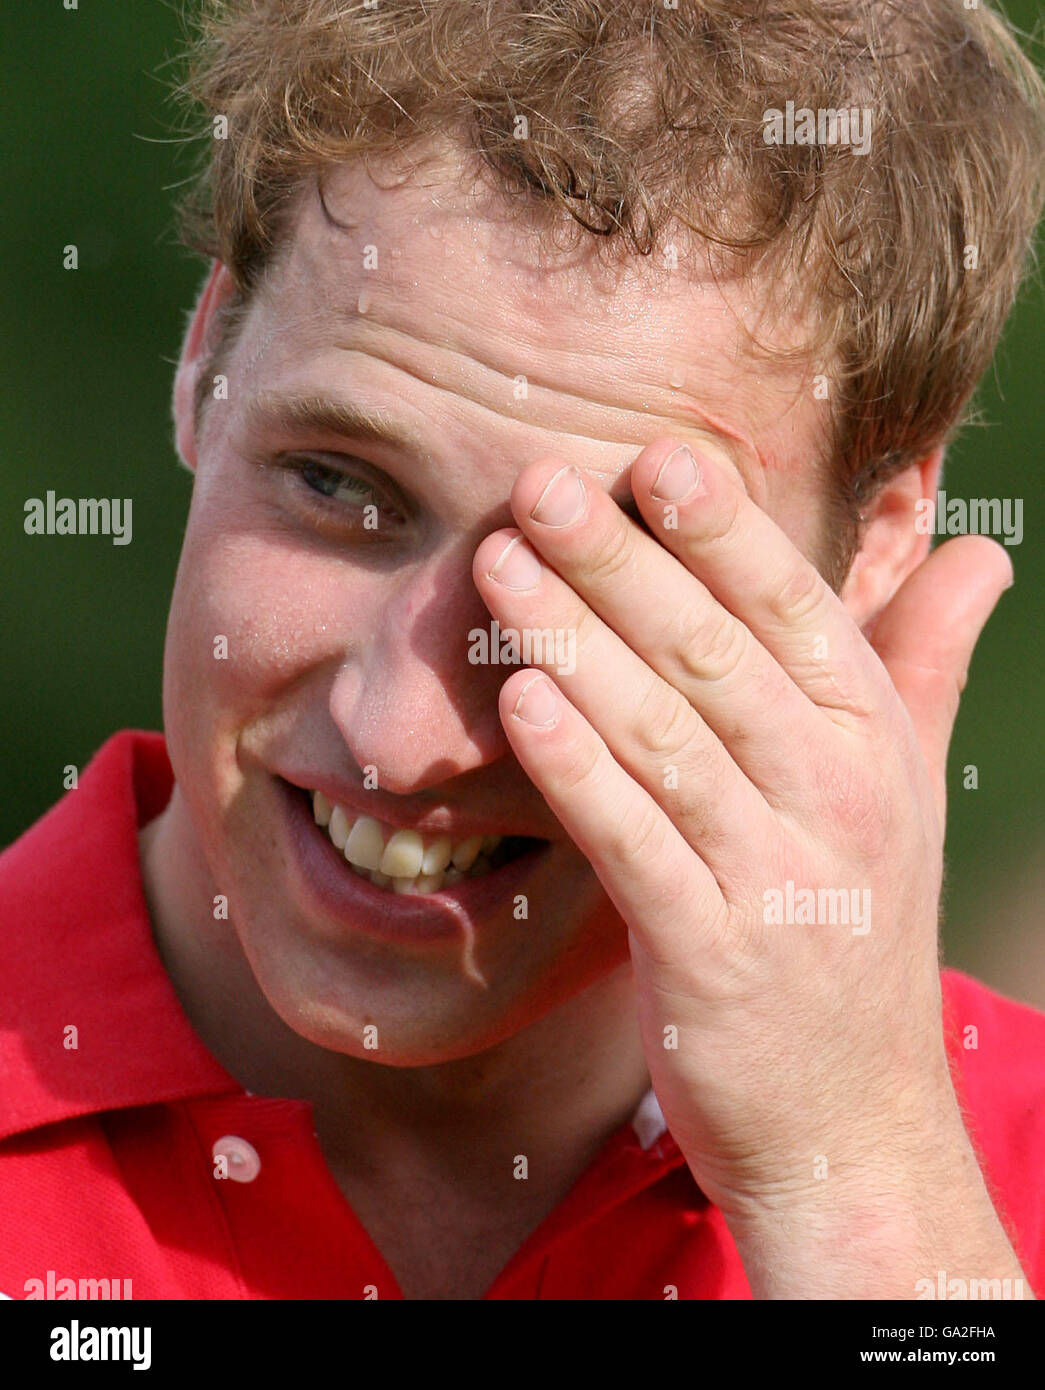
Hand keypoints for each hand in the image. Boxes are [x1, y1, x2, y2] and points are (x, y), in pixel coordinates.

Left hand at [473, 438, 1020, 1294]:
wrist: (852, 1119)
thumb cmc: (858, 931)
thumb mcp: (904, 789)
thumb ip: (923, 661)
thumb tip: (981, 548)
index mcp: (874, 740)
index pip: (795, 608)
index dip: (724, 528)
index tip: (653, 454)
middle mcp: (837, 794)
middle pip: (716, 653)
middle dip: (622, 561)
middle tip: (540, 479)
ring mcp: (779, 876)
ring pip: (666, 735)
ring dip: (578, 642)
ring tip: (502, 563)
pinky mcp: (713, 956)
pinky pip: (636, 844)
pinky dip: (578, 770)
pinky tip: (519, 702)